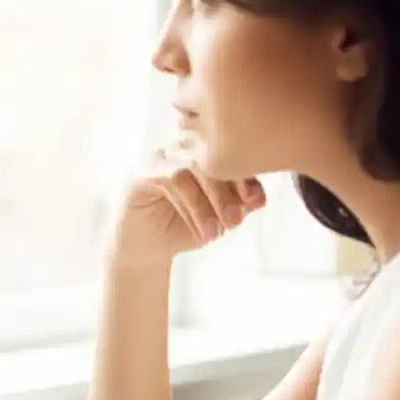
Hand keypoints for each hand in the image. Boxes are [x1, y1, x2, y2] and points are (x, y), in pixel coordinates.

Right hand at [106, 144, 265, 269]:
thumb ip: (240, 204)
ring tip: (216, 233)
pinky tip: (199, 230)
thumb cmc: (183, 227)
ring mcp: (160, 157)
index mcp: (203, 151)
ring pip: (193, 165)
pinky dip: (191, 206)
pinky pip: (172, 179)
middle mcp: (181, 147)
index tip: (255, 200)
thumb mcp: (220, 217)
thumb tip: (259, 196)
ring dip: (210, 202)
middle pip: (212, 153)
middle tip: (236, 221)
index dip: (247, 171)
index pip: (229, 148)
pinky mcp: (141, 174)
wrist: (145, 251)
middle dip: (230, 190)